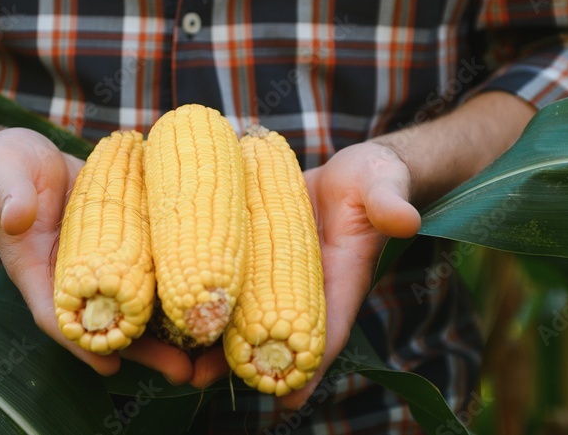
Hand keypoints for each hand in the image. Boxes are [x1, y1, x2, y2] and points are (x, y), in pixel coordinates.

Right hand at [0, 128, 191, 382]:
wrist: (32, 154)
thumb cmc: (7, 167)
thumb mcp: (2, 175)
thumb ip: (9, 196)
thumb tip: (18, 218)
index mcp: (38, 271)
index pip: (57, 315)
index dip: (83, 342)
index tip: (110, 363)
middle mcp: (76, 277)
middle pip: (111, 322)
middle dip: (146, 349)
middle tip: (182, 372)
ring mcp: (106, 263)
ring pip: (141, 304)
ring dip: (173, 328)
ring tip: (210, 351)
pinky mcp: (129, 242)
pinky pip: (155, 269)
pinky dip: (183, 285)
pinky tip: (217, 298)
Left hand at [190, 141, 419, 406]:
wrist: (346, 170)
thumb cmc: (374, 181)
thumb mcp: (383, 186)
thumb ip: (389, 203)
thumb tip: (404, 219)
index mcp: (339, 282)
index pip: (324, 329)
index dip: (305, 366)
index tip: (284, 397)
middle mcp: (302, 287)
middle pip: (269, 333)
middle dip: (238, 360)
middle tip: (200, 379)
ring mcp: (273, 273)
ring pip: (240, 313)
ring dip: (210, 336)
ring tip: (174, 358)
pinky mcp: (252, 254)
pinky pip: (226, 281)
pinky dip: (200, 294)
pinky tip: (163, 305)